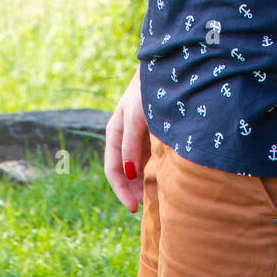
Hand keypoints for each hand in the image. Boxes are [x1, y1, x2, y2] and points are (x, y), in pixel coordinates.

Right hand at [104, 68, 150, 212]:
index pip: (113, 170)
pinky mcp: (151, 133)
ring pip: (137, 167)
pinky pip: (149, 157)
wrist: (163, 69)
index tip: (133, 207)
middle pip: (125, 172)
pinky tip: (163, 178)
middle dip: (132, 191)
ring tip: (156, 198)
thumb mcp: (136, 116)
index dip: (121, 191)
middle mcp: (124, 137)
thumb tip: (129, 174)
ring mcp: (138, 135)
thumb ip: (130, 144)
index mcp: (114, 133)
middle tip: (147, 207)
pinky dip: (153, 170)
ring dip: (143, 183)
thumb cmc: (146, 91)